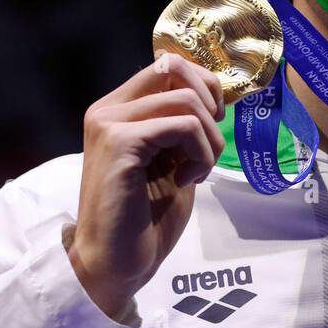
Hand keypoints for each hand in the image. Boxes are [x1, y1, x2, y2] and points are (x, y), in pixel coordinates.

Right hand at [68, 54, 225, 317]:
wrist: (116, 263)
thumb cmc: (145, 218)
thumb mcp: (173, 160)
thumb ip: (185, 127)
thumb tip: (220, 96)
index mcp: (118, 109)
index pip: (168, 63)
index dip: (204, 86)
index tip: (213, 124)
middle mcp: (108, 109)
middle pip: (174, 66)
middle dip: (209, 103)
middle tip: (209, 145)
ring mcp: (110, 124)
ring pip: (186, 100)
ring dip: (209, 139)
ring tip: (196, 171)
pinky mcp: (120, 144)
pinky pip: (184, 126)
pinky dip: (200, 154)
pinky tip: (186, 180)